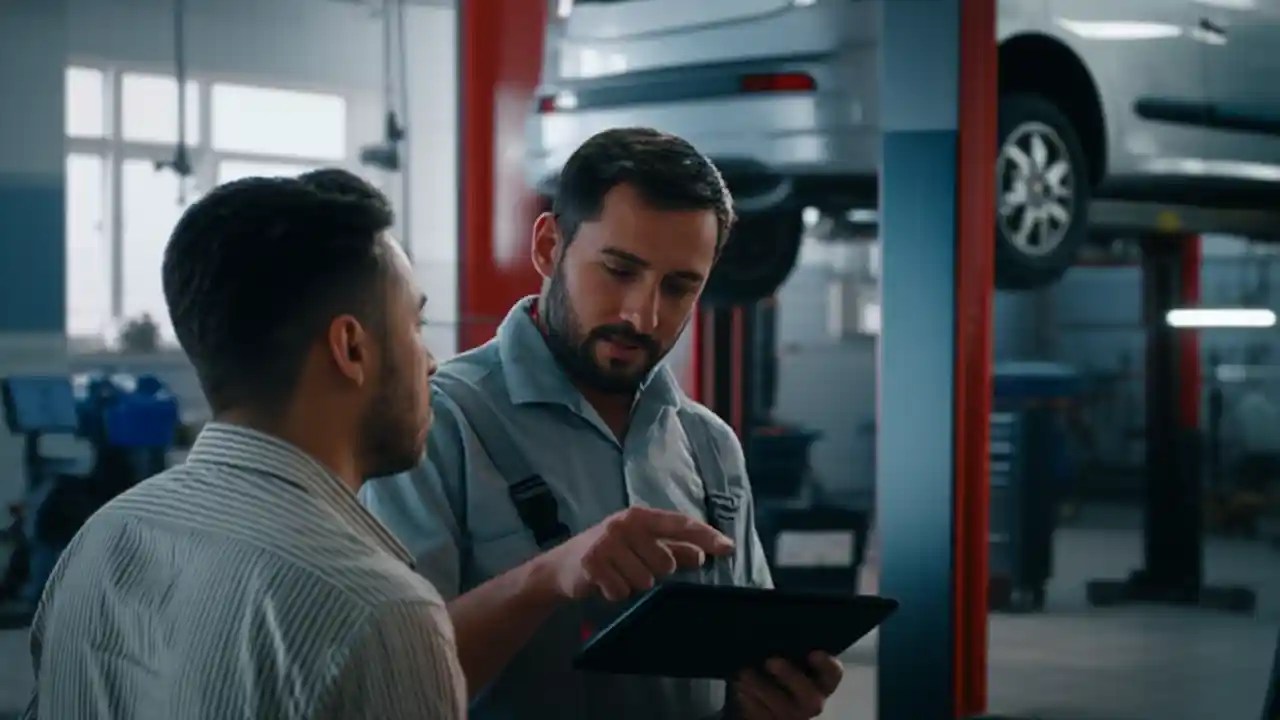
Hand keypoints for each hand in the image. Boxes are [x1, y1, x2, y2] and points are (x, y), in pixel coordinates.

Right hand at [540, 506, 734, 601]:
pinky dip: (616, 593)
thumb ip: (671, 549)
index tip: (729, 548)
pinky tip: (605, 584)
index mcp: (640, 516)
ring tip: (617, 575)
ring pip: (645, 580)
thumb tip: (702, 554)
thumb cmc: (608, 554)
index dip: (706, 536)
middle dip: (655, 573)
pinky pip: (622, 591)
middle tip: (633, 568)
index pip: (680, 524)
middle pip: (666, 562)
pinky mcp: (593, 564)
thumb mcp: (639, 547)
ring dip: (634, 585)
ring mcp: (607, 543)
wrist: (560, 567)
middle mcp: (624, 524)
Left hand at [730, 652, 843, 718]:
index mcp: (821, 681)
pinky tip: (740, 689)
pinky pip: (764, 717)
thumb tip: (774, 630)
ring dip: (761, 688)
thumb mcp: (783, 655)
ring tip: (745, 674)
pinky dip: (750, 702)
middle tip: (770, 661)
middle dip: (790, 677)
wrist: (758, 694)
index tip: (813, 652)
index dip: (826, 665)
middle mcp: (812, 701)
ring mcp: (794, 717)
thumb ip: (786, 648)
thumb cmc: (774, 668)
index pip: (833, 674)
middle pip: (811, 697)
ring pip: (783, 709)